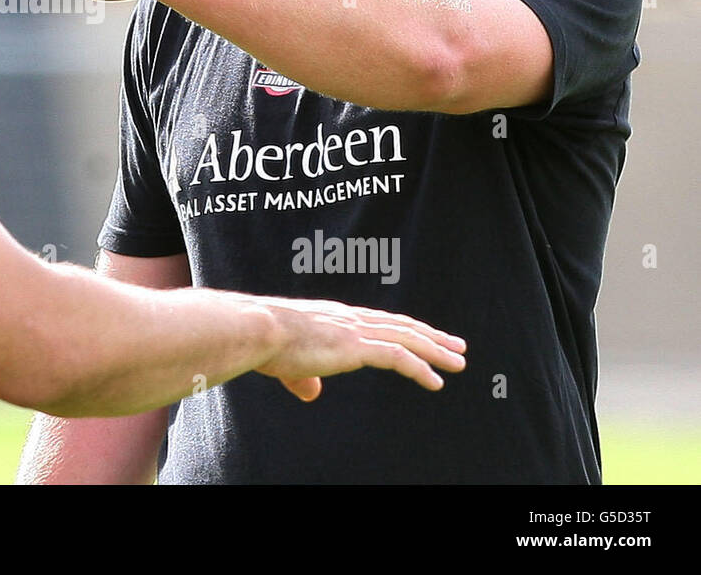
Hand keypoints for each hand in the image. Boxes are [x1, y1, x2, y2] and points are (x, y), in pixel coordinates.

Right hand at [252, 296, 466, 400]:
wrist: (254, 328)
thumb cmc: (262, 342)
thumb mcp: (286, 361)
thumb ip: (303, 376)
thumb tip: (312, 394)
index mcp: (335, 317)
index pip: (379, 321)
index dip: (405, 329)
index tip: (426, 336)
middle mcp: (350, 318)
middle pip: (401, 325)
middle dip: (432, 336)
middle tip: (457, 346)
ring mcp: (354, 331)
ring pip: (406, 338)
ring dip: (436, 351)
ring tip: (458, 362)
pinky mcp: (354, 347)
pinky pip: (397, 357)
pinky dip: (420, 369)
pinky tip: (436, 382)